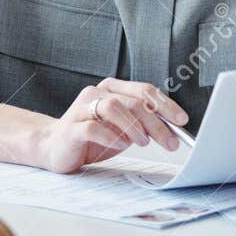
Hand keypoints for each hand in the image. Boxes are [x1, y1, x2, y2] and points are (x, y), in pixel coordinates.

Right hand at [35, 79, 190, 173]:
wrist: (54, 147)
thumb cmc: (92, 137)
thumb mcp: (122, 128)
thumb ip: (142, 123)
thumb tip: (173, 129)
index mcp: (112, 88)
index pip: (144, 90)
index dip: (165, 105)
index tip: (182, 121)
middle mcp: (96, 92)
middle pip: (133, 101)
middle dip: (156, 123)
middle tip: (170, 142)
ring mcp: (81, 108)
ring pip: (113, 107)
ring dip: (133, 126)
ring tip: (143, 143)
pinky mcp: (71, 128)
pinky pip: (92, 127)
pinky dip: (110, 136)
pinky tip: (119, 145)